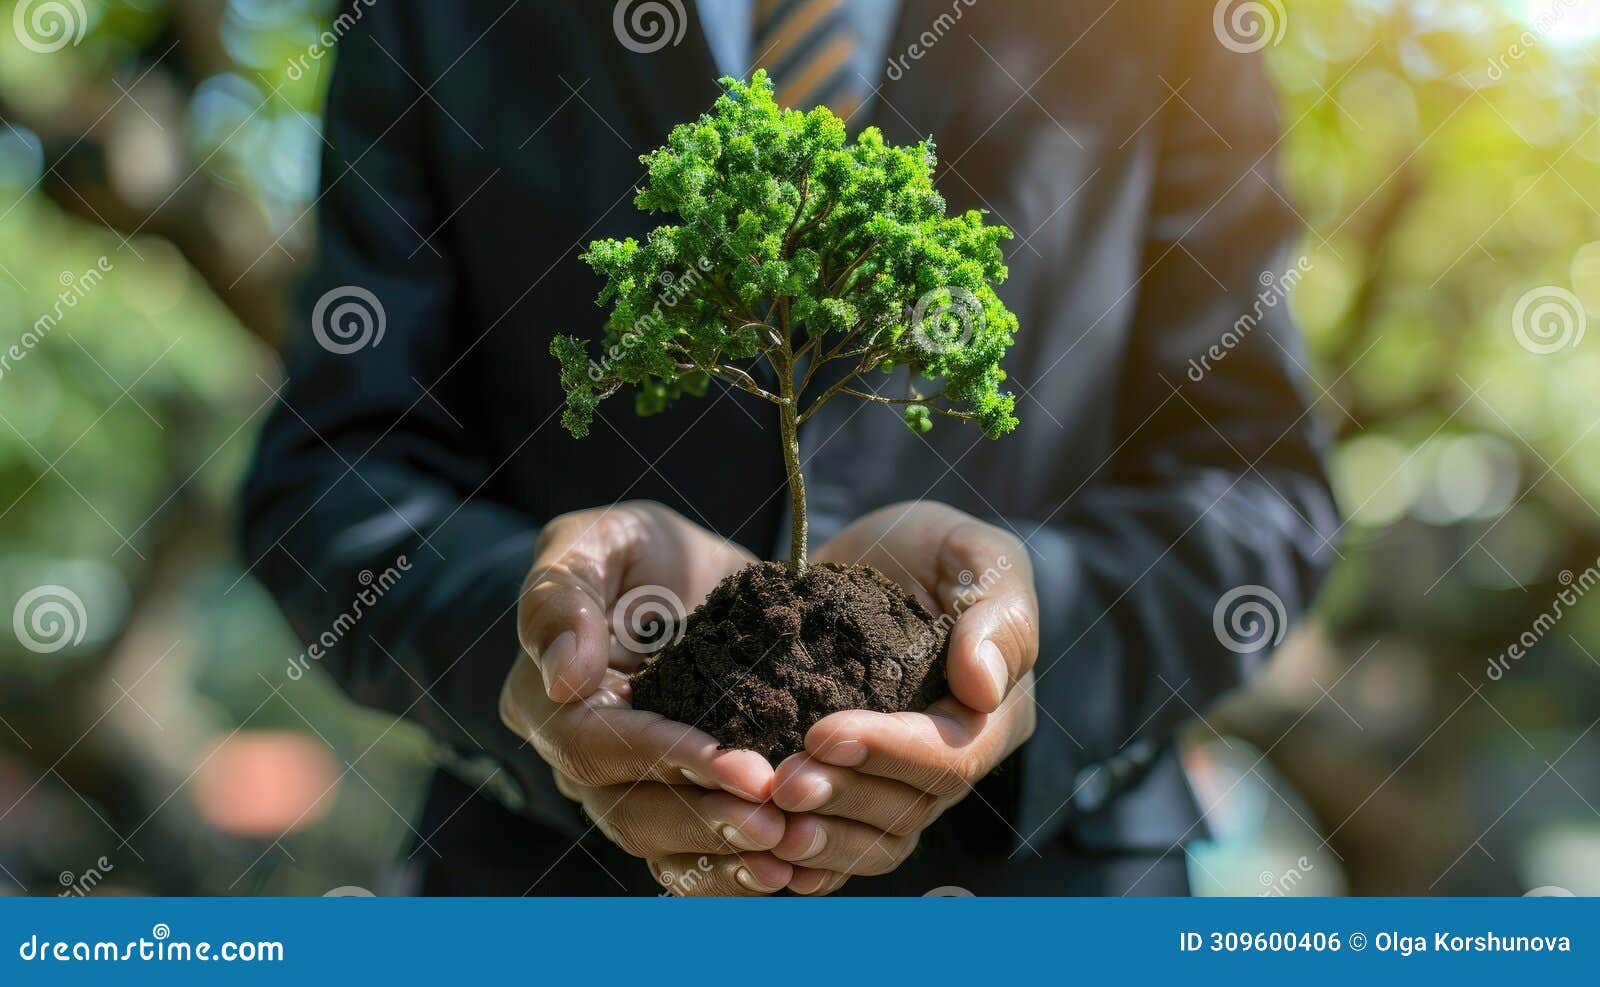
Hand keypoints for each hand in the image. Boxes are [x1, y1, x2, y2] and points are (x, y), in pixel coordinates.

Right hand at [500, 501, 792, 893]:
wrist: (695, 580)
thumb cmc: (641, 552)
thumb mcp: (602, 542)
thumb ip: (563, 595)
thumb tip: (562, 677)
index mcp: (545, 698)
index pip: (597, 745)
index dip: (669, 760)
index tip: (744, 767)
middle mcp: (577, 758)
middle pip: (628, 811)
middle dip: (706, 819)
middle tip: (778, 821)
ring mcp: (623, 790)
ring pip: (661, 847)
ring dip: (725, 856)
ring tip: (790, 853)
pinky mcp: (673, 805)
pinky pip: (690, 860)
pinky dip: (735, 872)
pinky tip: (790, 871)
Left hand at [769, 501, 1038, 893]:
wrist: (872, 562)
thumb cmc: (933, 548)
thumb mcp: (975, 553)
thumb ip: (997, 611)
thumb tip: (984, 684)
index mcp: (995, 711)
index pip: (952, 755)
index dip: (888, 751)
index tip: (821, 732)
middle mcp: (955, 760)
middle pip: (908, 807)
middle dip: (841, 798)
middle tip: (779, 783)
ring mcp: (905, 784)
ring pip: (876, 840)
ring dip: (821, 838)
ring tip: (767, 820)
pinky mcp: (860, 791)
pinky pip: (843, 848)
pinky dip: (808, 862)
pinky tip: (766, 860)